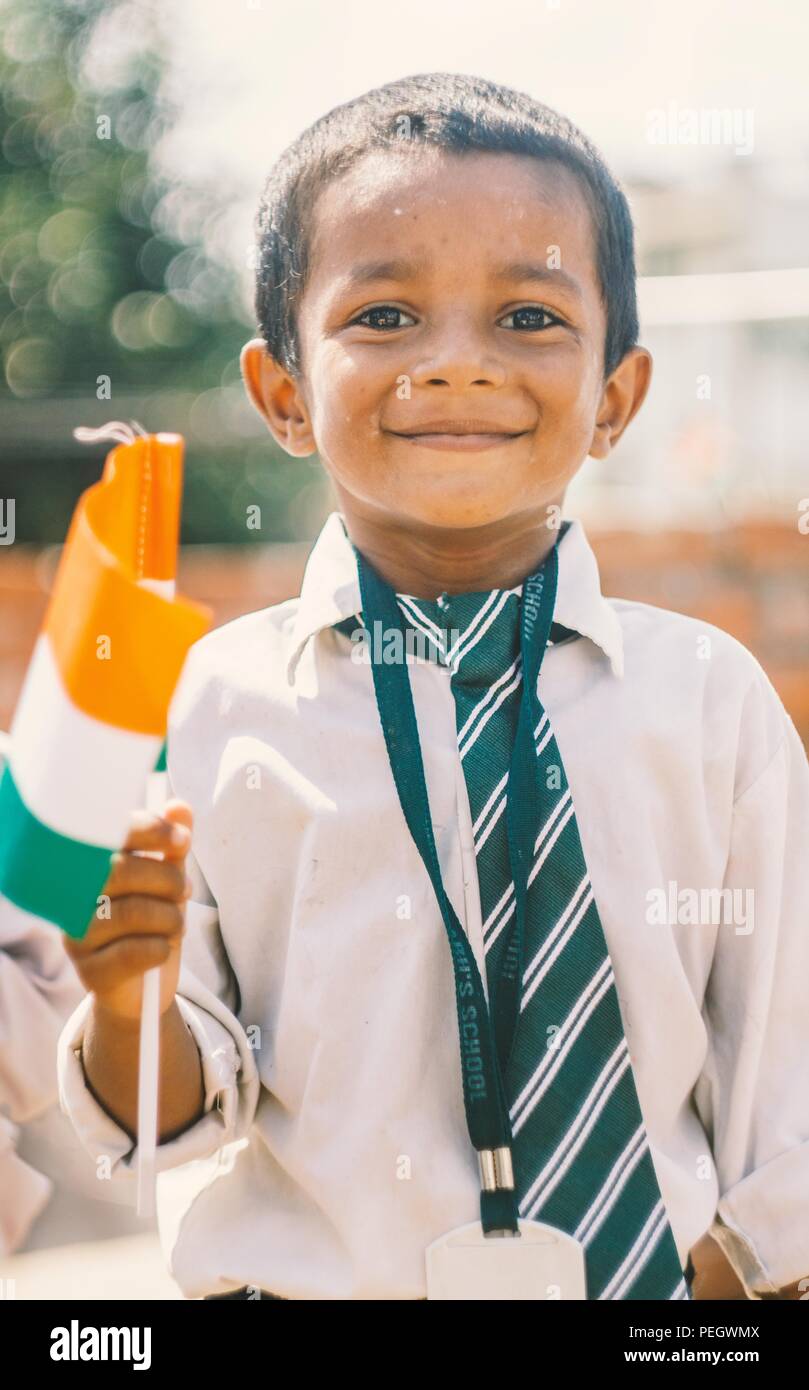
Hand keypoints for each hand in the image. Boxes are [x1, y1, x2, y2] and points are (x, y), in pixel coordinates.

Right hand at [63, 799, 193, 1022]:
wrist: (143, 988)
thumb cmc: (151, 923)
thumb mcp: (168, 880)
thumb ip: (172, 845)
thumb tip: (179, 806)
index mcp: (89, 867)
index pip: (108, 834)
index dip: (149, 830)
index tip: (182, 840)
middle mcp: (73, 898)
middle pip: (119, 871)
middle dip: (167, 878)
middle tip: (186, 890)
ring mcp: (77, 935)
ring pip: (129, 912)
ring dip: (169, 916)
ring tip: (178, 923)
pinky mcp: (90, 972)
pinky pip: (133, 953)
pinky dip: (161, 948)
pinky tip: (164, 949)